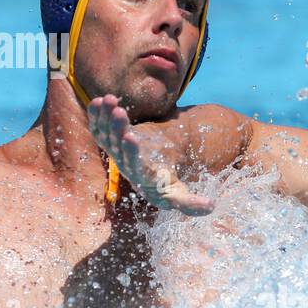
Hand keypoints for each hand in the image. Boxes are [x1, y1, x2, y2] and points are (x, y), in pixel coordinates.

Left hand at [87, 94, 214, 214]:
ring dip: (106, 117)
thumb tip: (211, 207)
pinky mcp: (111, 140)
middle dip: (117, 129)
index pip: (134, 165)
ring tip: (109, 99)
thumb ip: (191, 204)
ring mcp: (116, 152)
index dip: (131, 152)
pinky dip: (96, 115)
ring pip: (106, 134)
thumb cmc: (168, 183)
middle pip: (117, 147)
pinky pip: (99, 128)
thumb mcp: (179, 195)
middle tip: (118, 112)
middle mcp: (124, 165)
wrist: (156, 168)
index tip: (131, 137)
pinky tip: (97, 100)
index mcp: (141, 179)